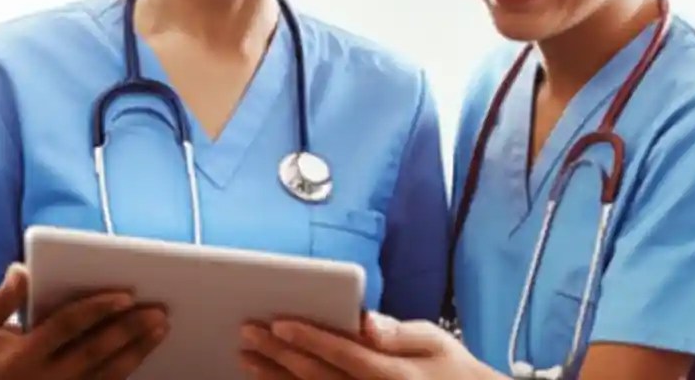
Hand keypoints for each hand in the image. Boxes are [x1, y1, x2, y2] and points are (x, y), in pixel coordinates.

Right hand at [0, 263, 168, 379]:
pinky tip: (142, 355)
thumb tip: (23, 268)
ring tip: (160, 329)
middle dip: (130, 331)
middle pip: (96, 353)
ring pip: (106, 376)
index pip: (68, 327)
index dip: (98, 309)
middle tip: (159, 311)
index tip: (126, 294)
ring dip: (136, 352)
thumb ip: (2, 297)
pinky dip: (124, 373)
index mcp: (20, 356)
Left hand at [239, 312, 494, 379]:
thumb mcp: (434, 341)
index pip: (342, 353)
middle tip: (248, 333)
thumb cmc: (448, 367)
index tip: (278, 322)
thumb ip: (399, 332)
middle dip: (279, 353)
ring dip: (274, 377)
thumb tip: (366, 321)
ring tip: (246, 358)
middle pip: (316, 375)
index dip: (308, 337)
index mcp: (391, 373)